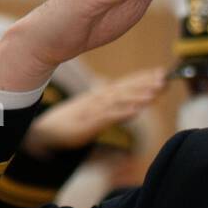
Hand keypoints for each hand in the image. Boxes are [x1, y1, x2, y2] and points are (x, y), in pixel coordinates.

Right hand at [22, 68, 166, 154]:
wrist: (42, 134)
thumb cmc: (68, 123)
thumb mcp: (91, 112)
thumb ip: (110, 108)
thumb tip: (130, 106)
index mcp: (99, 96)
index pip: (125, 84)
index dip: (143, 78)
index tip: (162, 73)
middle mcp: (97, 100)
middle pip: (125, 89)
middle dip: (146, 83)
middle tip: (165, 77)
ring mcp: (92, 111)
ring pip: (120, 101)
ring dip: (139, 95)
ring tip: (157, 90)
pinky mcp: (87, 125)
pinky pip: (108, 118)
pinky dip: (123, 113)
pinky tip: (138, 111)